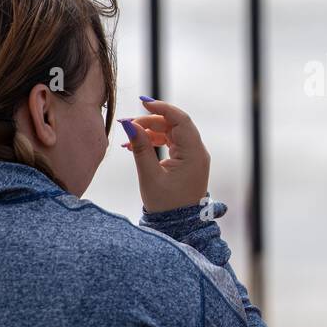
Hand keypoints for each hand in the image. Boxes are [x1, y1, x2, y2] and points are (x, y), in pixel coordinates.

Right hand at [118, 98, 210, 212]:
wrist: (178, 225)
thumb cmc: (166, 204)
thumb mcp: (150, 176)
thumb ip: (140, 148)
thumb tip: (129, 124)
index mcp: (194, 154)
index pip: (181, 120)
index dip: (162, 107)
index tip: (142, 101)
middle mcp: (197, 152)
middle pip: (175, 124)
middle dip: (151, 121)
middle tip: (128, 125)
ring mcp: (193, 156)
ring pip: (172, 132)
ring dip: (151, 131)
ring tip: (129, 138)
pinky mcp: (187, 161)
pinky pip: (171, 142)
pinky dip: (155, 141)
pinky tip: (135, 145)